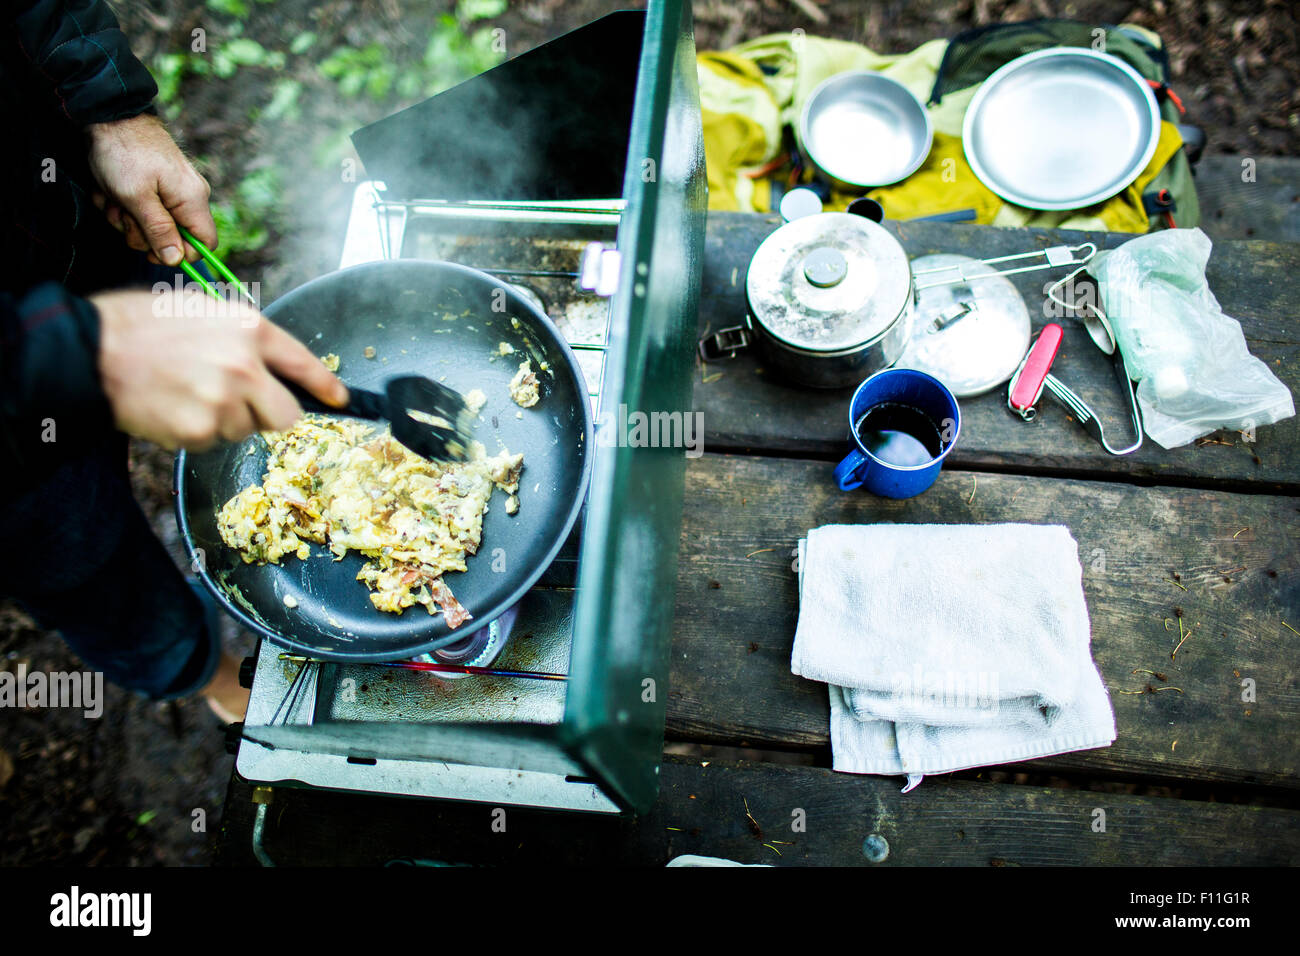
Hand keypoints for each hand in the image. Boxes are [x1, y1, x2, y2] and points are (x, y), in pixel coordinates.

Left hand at [86, 114, 216, 266]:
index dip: (180, 255)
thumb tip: (176, 260)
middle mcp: (188, 197)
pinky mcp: (155, 185)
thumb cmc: (124, 153)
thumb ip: (158, 231)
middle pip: (173, 237)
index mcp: (192, 200)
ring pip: (151, 225)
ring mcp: (171, 190)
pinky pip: (140, 209)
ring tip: (111, 197)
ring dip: (125, 218)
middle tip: (122, 215)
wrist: (109, 115)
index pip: (204, 244)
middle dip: (141, 233)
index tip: (151, 253)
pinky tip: (109, 189)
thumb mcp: (136, 197)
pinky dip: (120, 205)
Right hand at [93, 289, 348, 449]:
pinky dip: (197, 431)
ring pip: (246, 430)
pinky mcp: (199, 430)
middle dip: (268, 414)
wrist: (91, 351)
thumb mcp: (204, 311)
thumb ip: (245, 338)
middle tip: (236, 401)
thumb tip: (274, 366)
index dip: (325, 386)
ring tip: (188, 392)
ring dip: (225, 420)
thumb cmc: (142, 326)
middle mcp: (244, 366)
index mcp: (249, 330)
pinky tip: (173, 407)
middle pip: (286, 415)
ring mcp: (223, 401)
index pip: (304, 364)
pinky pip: (213, 442)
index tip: (339, 399)